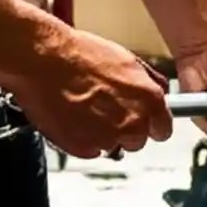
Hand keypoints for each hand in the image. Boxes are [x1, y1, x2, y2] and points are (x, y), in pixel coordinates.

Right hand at [10, 28, 171, 159]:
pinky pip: (89, 151)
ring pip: (112, 146)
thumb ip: (150, 82)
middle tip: (108, 110)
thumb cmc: (82, 55)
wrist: (43, 61)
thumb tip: (161, 93)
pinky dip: (83, 140)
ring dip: (103, 134)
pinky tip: (73, 118)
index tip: (146, 124)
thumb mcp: (129, 60)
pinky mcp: (81, 148)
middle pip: (137, 141)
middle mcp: (132, 123)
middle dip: (127, 130)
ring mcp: (106, 138)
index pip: (163, 130)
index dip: (153, 126)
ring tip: (86, 111)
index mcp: (149, 100)